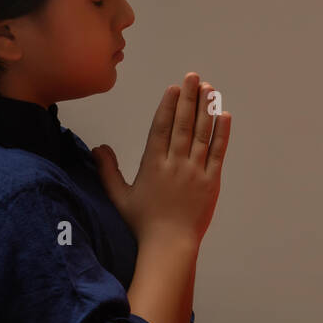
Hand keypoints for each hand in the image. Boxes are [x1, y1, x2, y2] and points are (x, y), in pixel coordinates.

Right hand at [92, 72, 231, 248]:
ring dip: (206, 109)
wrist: (169, 246)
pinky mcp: (211, 181)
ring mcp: (195, 172)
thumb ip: (107, 170)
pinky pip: (218, 152)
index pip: (161, 128)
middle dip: (188, 98)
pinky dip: (222, 133)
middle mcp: (175, 164)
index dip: (168, 106)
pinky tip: (224, 115)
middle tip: (193, 76)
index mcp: (152, 165)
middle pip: (183, 125)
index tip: (173, 88)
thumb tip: (97, 148)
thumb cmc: (142, 223)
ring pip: (202, 134)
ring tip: (209, 88)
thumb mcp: (119, 196)